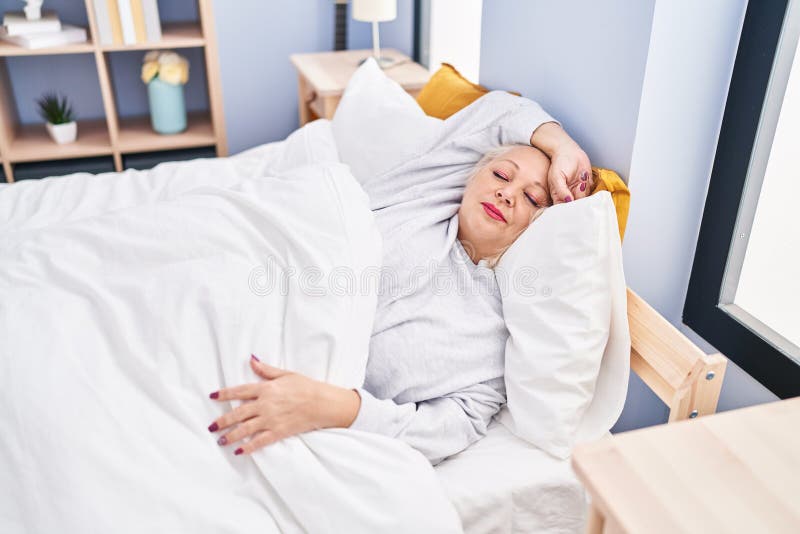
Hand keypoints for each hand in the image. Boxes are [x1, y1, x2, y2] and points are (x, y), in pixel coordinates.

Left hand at [208, 355, 359, 454]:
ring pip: (245, 429)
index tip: (212, 396)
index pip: (240, 391)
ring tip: (220, 441)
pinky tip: (239, 452)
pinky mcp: (278, 432)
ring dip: (231, 436)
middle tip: (211, 427)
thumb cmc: (306, 386)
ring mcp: (271, 419)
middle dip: (223, 421)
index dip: (224, 394)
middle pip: (238, 413)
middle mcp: (265, 404)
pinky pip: (260, 441)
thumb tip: (251, 360)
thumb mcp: (286, 374)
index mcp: (266, 388)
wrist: (323, 403)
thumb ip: (266, 370)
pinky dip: (248, 448)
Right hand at [548, 145, 593, 204]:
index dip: (568, 212)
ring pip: (584, 201)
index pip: (562, 209)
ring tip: (580, 180)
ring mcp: (577, 191)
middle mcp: (568, 196)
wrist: (569, 151)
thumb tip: (568, 201)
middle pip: (575, 208)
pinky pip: (591, 194)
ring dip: (585, 193)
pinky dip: (590, 189)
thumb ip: (561, 190)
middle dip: (579, 203)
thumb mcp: (556, 176)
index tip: (573, 210)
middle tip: (578, 190)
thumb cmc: (560, 162)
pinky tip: (584, 179)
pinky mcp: (586, 186)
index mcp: (558, 196)